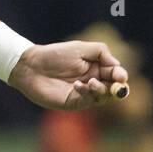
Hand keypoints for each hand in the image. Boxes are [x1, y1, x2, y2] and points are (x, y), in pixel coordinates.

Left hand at [8, 40, 129, 110]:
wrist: (31, 66)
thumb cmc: (54, 55)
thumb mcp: (80, 48)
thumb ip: (101, 52)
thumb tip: (117, 65)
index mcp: (96, 68)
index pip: (115, 74)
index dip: (121, 76)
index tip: (121, 75)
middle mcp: (92, 82)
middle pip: (113, 89)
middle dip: (117, 86)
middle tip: (116, 82)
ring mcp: (83, 94)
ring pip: (102, 97)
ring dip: (101, 90)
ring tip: (91, 82)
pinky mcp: (73, 103)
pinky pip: (87, 102)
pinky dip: (86, 94)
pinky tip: (78, 85)